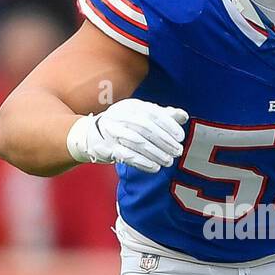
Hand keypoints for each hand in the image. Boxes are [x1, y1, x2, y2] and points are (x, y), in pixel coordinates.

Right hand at [67, 100, 188, 172]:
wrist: (90, 135)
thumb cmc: (123, 125)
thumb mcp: (141, 115)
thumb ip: (163, 115)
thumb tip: (184, 115)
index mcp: (131, 106)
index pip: (152, 113)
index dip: (168, 125)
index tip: (180, 137)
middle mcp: (120, 116)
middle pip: (146, 128)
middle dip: (164, 141)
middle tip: (178, 151)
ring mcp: (112, 132)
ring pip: (137, 142)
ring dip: (156, 153)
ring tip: (169, 162)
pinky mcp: (107, 148)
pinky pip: (127, 155)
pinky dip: (143, 162)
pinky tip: (155, 168)